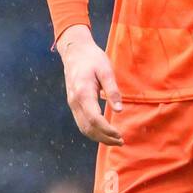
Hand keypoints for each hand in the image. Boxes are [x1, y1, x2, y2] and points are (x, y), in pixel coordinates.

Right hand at [56, 25, 123, 145]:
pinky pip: (81, 122)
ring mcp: (72, 103)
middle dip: (104, 138)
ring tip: (114, 140)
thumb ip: (112, 91)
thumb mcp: (106, 71)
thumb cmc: (92, 58)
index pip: (95, 119)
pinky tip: (104, 132)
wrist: (74, 51)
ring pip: (83, 128)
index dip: (107, 130)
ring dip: (98, 137)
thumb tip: (119, 111)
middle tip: (121, 141)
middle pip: (88, 128)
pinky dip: (92, 131)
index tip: (120, 135)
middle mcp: (75, 101)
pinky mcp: (73, 103)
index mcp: (83, 93)